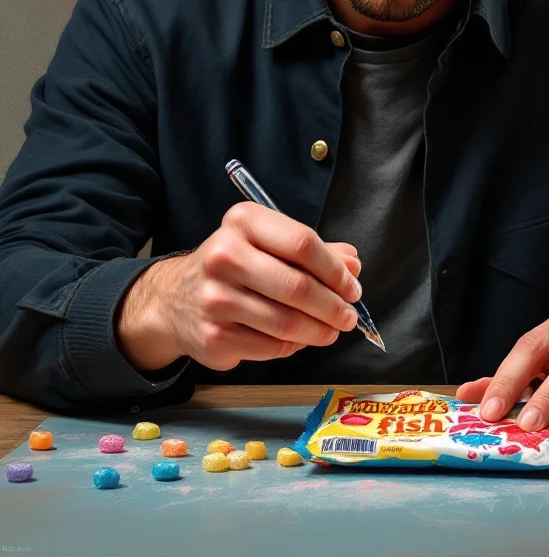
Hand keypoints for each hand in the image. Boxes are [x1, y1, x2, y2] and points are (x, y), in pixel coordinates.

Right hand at [115, 202, 362, 371]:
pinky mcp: (213, 336)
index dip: (335, 270)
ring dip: (319, 332)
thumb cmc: (234, 267)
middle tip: (348, 317)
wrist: (176, 299)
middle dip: (333, 306)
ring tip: (331, 331)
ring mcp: (216, 298)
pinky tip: (299, 340)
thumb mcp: (269, 244)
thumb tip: (352, 265)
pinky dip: (293, 346)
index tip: (352, 288)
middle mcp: (225, 255)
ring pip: (287, 322)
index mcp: (244, 222)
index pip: (303, 243)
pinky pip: (271, 347)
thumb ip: (313, 252)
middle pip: (298, 286)